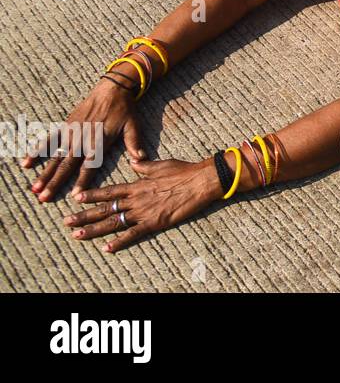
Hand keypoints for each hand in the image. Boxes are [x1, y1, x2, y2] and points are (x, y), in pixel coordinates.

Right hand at [22, 73, 145, 201]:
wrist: (111, 88)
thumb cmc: (124, 109)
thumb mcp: (133, 125)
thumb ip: (134, 143)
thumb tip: (141, 159)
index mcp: (100, 141)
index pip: (90, 165)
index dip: (82, 180)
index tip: (76, 195)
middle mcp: (83, 139)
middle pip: (68, 165)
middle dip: (56, 182)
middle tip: (45, 198)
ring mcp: (71, 132)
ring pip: (56, 156)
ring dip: (45, 172)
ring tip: (35, 188)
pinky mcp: (65, 126)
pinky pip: (49, 140)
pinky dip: (37, 151)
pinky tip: (26, 163)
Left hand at [65, 158, 218, 252]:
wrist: (201, 181)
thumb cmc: (184, 171)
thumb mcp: (161, 165)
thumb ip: (144, 166)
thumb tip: (133, 161)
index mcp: (137, 185)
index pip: (109, 191)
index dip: (92, 195)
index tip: (76, 198)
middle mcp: (136, 199)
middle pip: (105, 208)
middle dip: (84, 215)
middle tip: (66, 222)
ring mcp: (144, 211)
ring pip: (113, 222)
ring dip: (94, 229)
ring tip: (77, 235)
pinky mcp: (155, 222)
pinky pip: (133, 234)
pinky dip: (119, 241)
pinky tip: (106, 248)